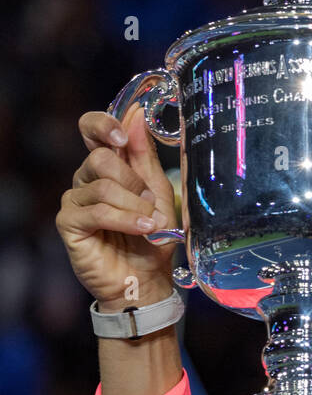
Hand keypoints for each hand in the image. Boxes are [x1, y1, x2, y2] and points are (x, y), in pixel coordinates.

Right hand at [56, 102, 178, 312]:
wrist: (147, 280)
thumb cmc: (153, 239)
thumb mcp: (158, 193)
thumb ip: (144, 154)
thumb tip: (135, 113)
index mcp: (107, 166)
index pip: (92, 128)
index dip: (104, 125)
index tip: (123, 137)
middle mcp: (86, 178)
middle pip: (101, 158)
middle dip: (133, 182)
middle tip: (150, 205)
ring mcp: (75, 200)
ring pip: (102, 186)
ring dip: (134, 207)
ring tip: (150, 226)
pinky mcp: (69, 223)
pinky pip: (97, 211)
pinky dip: (124, 220)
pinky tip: (142, 230)